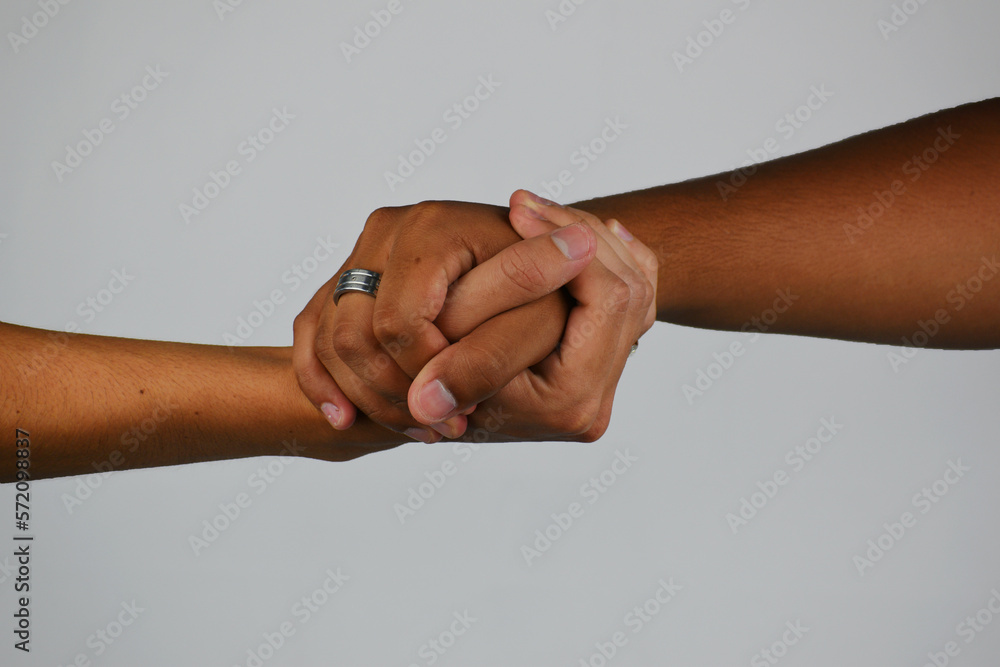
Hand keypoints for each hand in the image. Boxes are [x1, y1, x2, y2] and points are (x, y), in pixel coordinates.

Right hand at [293, 200, 593, 442]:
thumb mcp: (539, 315)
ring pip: (331, 338)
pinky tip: (345, 420)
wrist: (544, 263)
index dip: (428, 375)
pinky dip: (323, 380)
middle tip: (445, 430)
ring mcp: (364, 250)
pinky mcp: (351, 274)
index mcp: (433, 229)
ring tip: (421, 430)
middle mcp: (388, 230)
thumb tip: (432, 399)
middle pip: (355, 333)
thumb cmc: (551, 288)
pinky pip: (312, 331)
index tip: (466, 408)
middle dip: (394, 393)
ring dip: (365, 396)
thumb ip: (488, 351)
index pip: (398, 322)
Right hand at [406, 190, 657, 441]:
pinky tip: (567, 231)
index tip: (516, 210)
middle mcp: (594, 402)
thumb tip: (479, 322)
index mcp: (568, 401)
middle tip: (524, 201)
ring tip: (534, 210)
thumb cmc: (431, 388)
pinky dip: (605, 254)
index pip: (606, 299)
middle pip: (628, 288)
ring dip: (589, 236)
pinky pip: (629, 295)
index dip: (565, 244)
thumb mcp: (452, 352)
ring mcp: (603, 385)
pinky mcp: (600, 368)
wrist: (432, 409)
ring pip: (635, 284)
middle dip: (581, 230)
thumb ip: (475, 335)